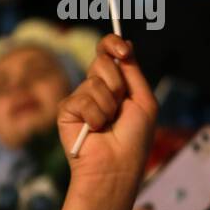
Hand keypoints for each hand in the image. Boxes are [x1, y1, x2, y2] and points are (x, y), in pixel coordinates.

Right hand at [58, 34, 158, 188]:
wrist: (117, 165)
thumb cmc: (134, 137)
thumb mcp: (143, 101)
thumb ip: (134, 72)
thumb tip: (127, 44)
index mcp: (116, 85)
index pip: (109, 54)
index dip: (112, 45)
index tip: (123, 50)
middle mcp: (97, 89)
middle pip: (101, 62)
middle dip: (116, 82)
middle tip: (120, 105)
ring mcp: (81, 98)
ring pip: (94, 81)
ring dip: (108, 104)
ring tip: (109, 123)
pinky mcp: (66, 110)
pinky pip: (81, 99)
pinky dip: (94, 115)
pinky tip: (94, 129)